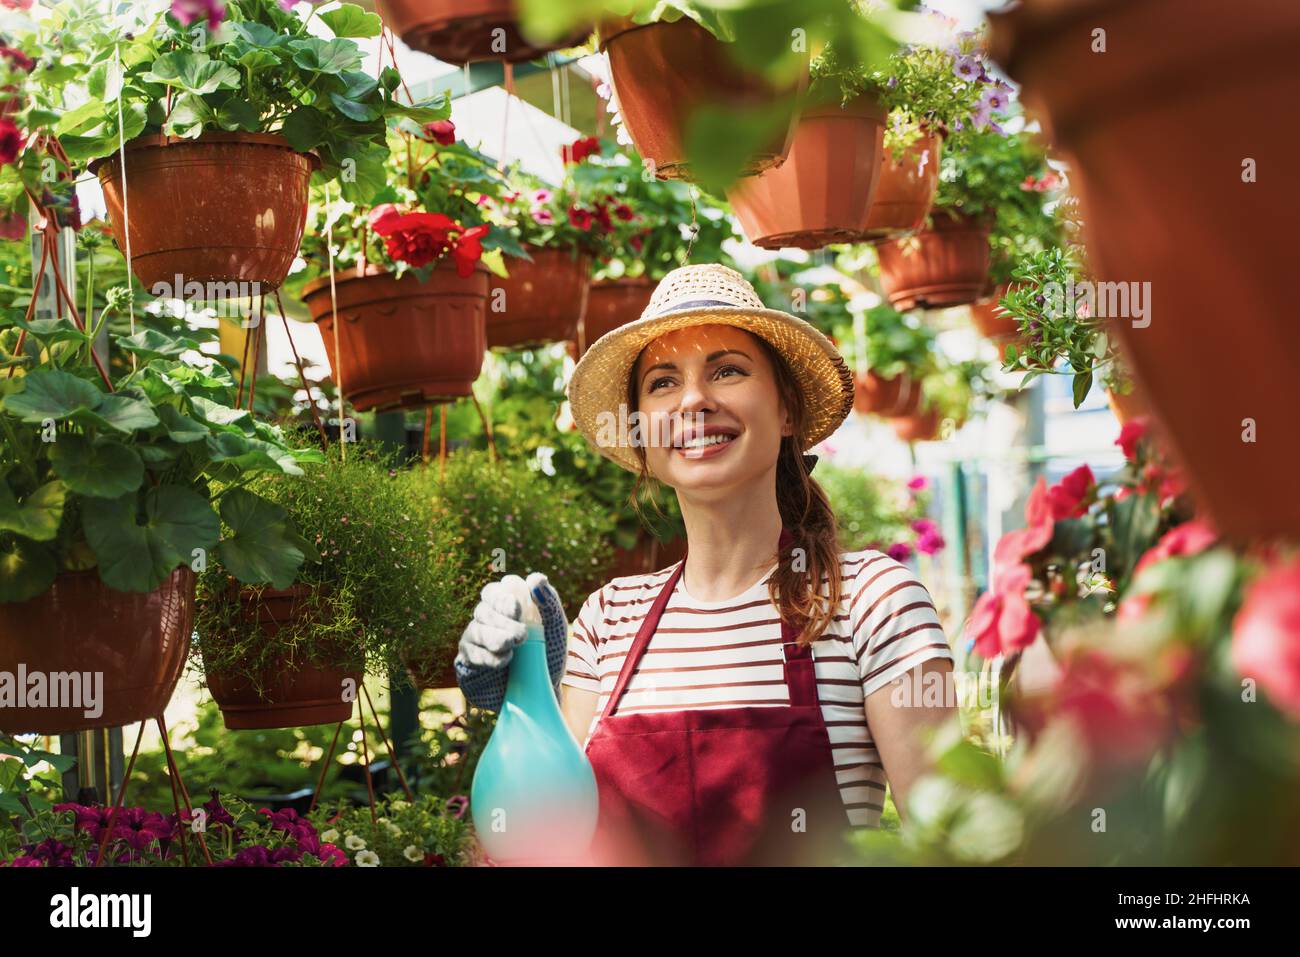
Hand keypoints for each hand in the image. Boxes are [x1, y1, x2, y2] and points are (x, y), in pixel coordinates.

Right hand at [455, 572, 568, 710]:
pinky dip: (487, 657)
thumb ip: (548, 601)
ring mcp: (475, 641)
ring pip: (474, 630)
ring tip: (513, 648)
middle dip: (501, 620)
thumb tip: (535, 579)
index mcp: (505, 607)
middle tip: (522, 635)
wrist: (542, 692)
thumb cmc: (548, 654)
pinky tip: (504, 661)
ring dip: (495, 638)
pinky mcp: (468, 662)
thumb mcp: (555, 628)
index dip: (502, 597)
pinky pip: (470, 654)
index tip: (517, 608)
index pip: (494, 591)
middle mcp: (487, 621)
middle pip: (483, 609)